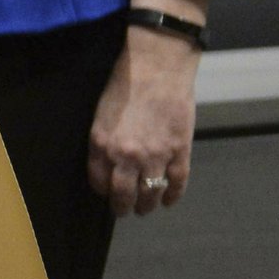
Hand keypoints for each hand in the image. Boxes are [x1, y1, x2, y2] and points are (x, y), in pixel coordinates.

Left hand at [87, 0, 205, 216]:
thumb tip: (107, 160)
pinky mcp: (180, 151)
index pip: (98, 181)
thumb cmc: (124, 83)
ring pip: (150, 194)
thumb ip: (103, 139)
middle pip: (123, 194)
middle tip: (124, 211)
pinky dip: (173, 195)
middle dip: (123, 207)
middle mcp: (126, 156)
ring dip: (147, 205)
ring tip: (145, 208)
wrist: (157, 68)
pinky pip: (177, 183)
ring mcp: (155, 156)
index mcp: (101, 144)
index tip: (105, 193)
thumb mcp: (101, 113)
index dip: (102, 191)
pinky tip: (169, 201)